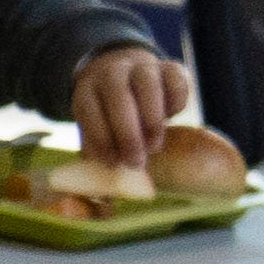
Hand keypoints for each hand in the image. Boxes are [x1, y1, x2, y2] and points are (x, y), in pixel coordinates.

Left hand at [65, 42, 196, 168]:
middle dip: (127, 134)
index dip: (101, 138)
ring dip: (151, 120)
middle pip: (118, 96)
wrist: (128, 77)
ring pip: (147, 84)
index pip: (89, 110)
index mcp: (88, 89)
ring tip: (154, 146)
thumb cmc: (109, 116)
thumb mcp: (96, 130)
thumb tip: (104, 196)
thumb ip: (98, 154)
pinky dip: (176, 101)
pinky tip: (172, 118)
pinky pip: (175, 79)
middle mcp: (113, 72)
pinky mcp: (170, 67)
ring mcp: (142, 67)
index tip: (113, 164)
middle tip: (136, 162)